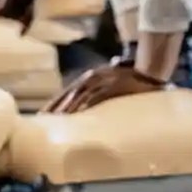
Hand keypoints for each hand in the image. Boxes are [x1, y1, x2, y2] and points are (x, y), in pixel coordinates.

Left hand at [41, 64, 165, 113]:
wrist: (149, 71)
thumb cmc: (130, 79)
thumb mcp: (109, 83)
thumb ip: (97, 92)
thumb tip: (85, 108)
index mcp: (90, 77)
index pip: (68, 92)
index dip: (55, 102)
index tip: (43, 114)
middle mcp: (93, 77)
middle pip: (69, 93)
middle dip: (55, 106)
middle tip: (42, 119)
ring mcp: (102, 81)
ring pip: (79, 95)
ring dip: (66, 107)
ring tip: (55, 120)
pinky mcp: (112, 86)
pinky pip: (96, 97)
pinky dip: (85, 105)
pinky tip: (77, 114)